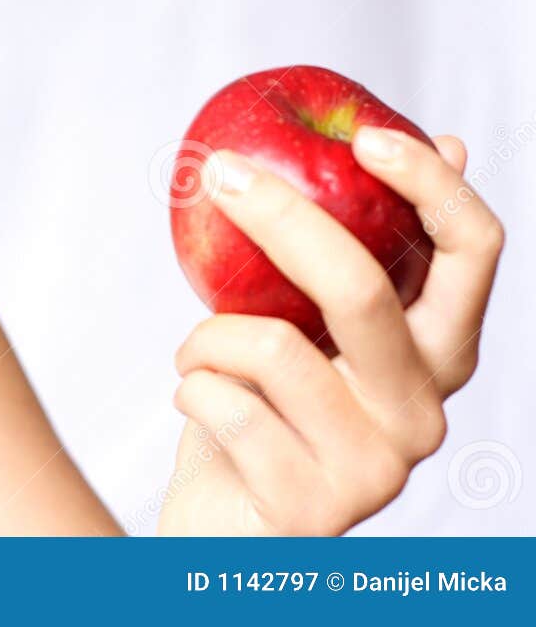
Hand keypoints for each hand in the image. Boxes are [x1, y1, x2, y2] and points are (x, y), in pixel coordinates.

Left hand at [156, 128, 503, 534]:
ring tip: (197, 356)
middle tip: (220, 172)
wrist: (221, 528)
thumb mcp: (309, 320)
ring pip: (270, 344)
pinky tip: (198, 408)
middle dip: (280, 214)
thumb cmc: (263, 411)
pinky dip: (189, 388)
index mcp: (438, 356)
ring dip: (205, 336)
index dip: (432, 185)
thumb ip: (361, 251)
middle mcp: (425, 413)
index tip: (368, 138)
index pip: (475, 253)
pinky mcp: (313, 508)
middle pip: (362, 286)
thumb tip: (448, 141)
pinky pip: (224, 402)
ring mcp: (378, 469)